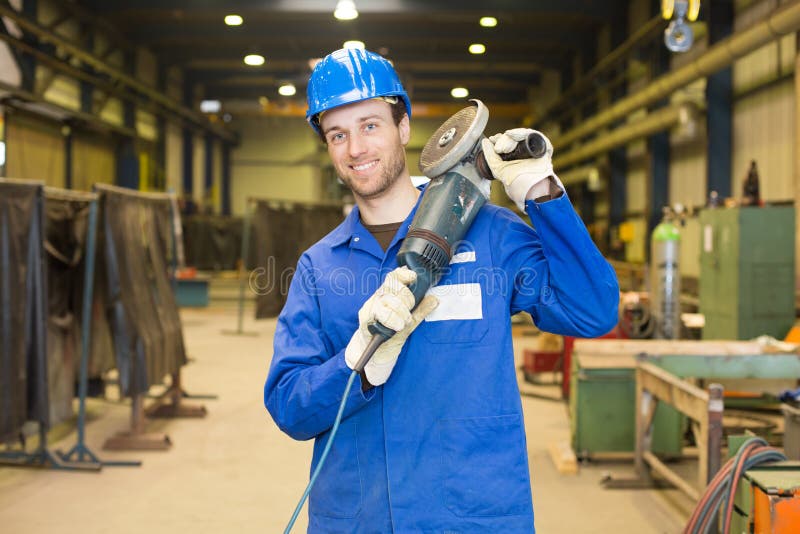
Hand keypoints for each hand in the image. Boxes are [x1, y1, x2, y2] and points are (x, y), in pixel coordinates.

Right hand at [345, 267, 437, 385]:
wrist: (378, 354)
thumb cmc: (393, 334)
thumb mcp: (411, 322)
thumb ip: (421, 310)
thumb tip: (434, 299)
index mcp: (390, 294)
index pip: (394, 276)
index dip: (404, 274)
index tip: (413, 278)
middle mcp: (379, 297)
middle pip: (391, 285)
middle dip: (406, 299)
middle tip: (409, 315)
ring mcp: (371, 306)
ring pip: (385, 298)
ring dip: (399, 311)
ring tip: (404, 323)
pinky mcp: (365, 318)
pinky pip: (378, 313)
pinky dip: (391, 319)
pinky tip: (397, 326)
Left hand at [481, 128, 563, 210]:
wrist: (528, 188)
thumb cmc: (515, 182)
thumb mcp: (498, 168)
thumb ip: (490, 156)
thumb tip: (485, 141)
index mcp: (515, 155)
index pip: (506, 140)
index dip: (499, 139)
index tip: (492, 141)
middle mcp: (525, 150)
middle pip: (513, 136)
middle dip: (503, 140)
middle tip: (499, 149)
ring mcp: (534, 147)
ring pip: (522, 134)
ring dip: (510, 138)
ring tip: (504, 149)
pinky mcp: (544, 146)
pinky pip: (534, 135)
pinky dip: (522, 134)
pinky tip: (512, 136)